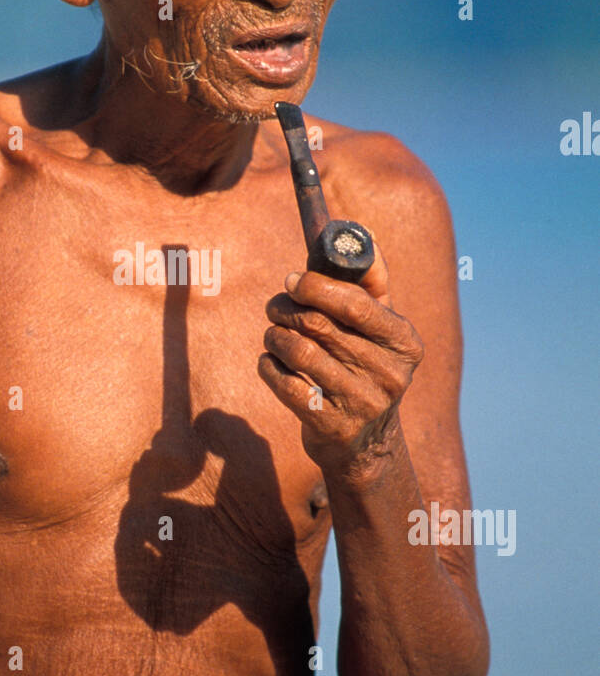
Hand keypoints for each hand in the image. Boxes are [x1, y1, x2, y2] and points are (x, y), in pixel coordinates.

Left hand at [258, 241, 423, 473]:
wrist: (366, 443)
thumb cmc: (366, 366)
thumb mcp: (380, 327)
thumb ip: (369, 281)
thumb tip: (356, 233)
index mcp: (405, 342)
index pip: (357, 304)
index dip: (316, 286)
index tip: (292, 281)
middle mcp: (390, 375)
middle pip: (319, 326)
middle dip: (286, 309)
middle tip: (275, 306)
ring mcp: (362, 404)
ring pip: (299, 353)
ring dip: (275, 337)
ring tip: (273, 335)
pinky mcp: (332, 427)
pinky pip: (285, 384)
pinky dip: (269, 367)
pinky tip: (271, 362)